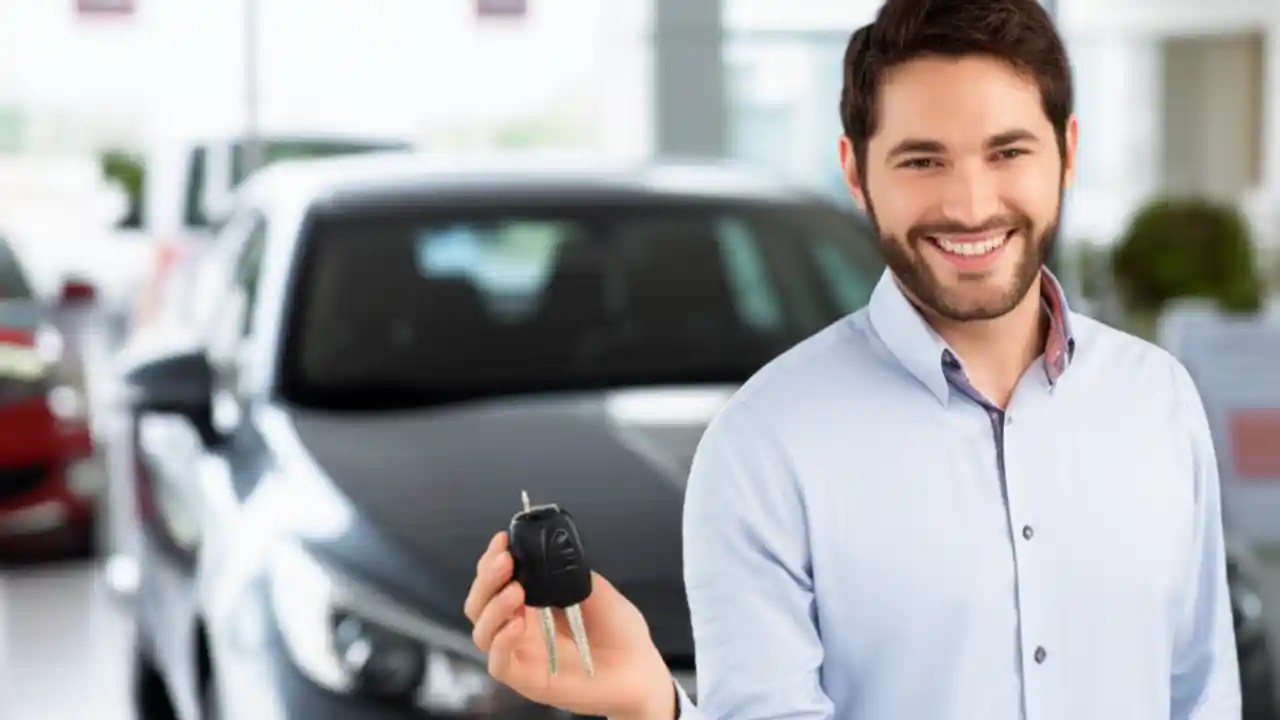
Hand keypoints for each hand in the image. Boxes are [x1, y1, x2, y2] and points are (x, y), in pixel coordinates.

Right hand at [464, 531, 676, 719]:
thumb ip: (569, 572)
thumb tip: (549, 550)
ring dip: (493, 606)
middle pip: (479, 602)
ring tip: (516, 591)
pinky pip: (498, 662)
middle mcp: (521, 625)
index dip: (492, 558)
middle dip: (487, 578)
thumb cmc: (620, 634)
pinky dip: (502, 640)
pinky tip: (518, 624)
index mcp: (533, 601)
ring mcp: (521, 652)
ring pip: (482, 631)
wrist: (640, 670)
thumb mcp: (597, 590)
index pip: (497, 578)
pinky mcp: (525, 678)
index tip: (503, 541)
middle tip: (505, 561)